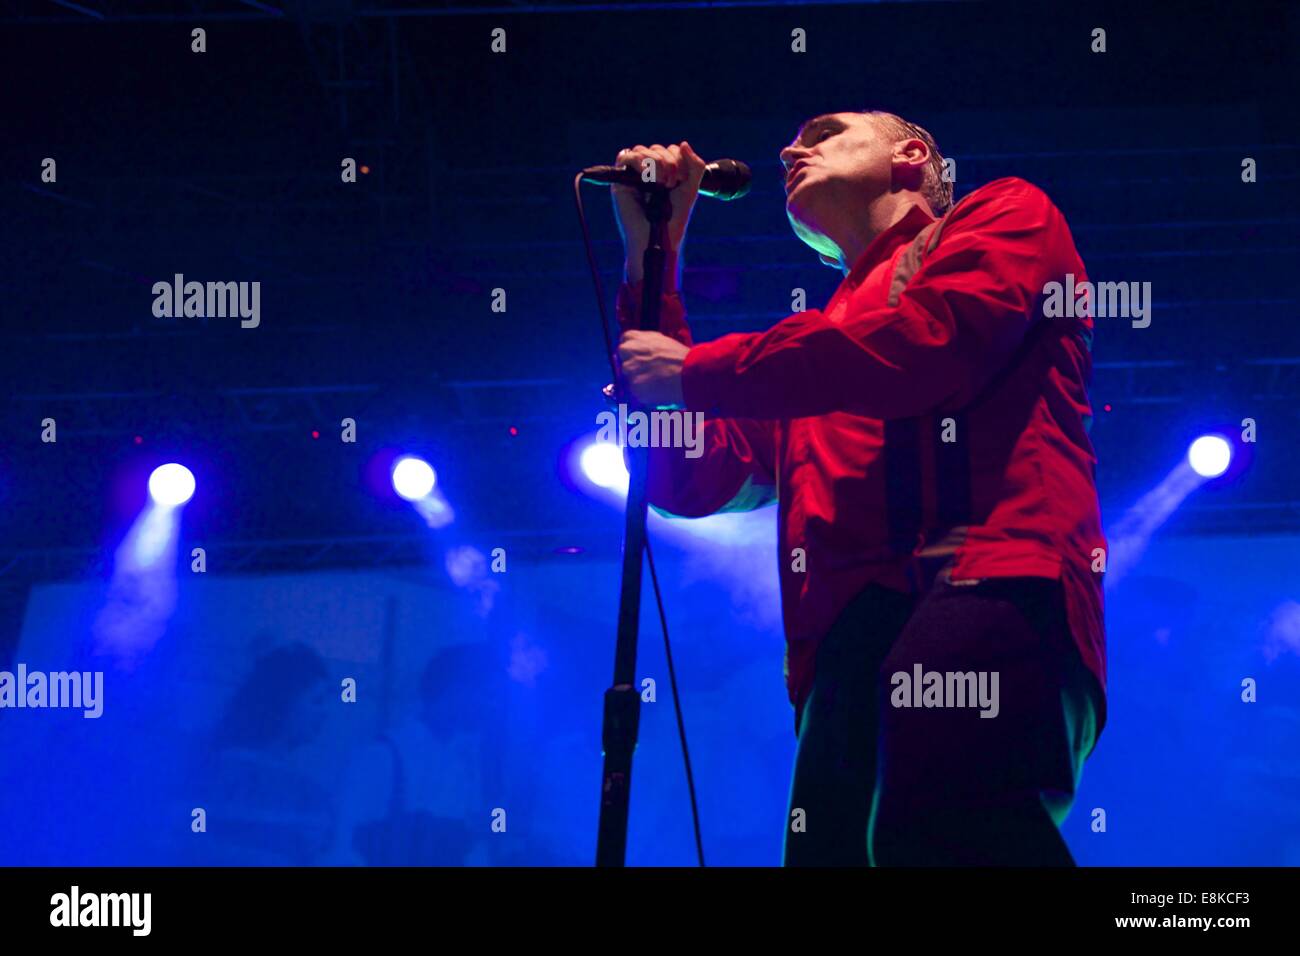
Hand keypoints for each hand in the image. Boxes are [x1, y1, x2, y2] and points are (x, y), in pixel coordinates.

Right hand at [610, 141, 706, 282]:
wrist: (660, 237)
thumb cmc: (674, 217)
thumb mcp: (690, 187)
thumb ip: (694, 165)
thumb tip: (683, 143)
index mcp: (665, 173)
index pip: (669, 150)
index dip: (678, 158)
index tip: (681, 178)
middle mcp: (648, 173)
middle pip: (655, 148)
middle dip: (668, 161)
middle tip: (672, 183)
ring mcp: (633, 176)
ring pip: (641, 150)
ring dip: (656, 162)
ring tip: (661, 183)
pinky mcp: (621, 182)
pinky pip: (625, 157)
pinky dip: (638, 162)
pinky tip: (647, 177)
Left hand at [617, 330, 688, 408]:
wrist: (689, 372)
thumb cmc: (678, 356)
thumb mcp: (660, 340)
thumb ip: (644, 343)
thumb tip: (637, 348)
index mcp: (633, 337)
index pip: (624, 343)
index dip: (632, 352)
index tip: (640, 357)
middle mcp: (628, 352)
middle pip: (623, 361)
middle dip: (632, 366)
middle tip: (648, 371)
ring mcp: (630, 370)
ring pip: (629, 378)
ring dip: (639, 380)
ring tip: (657, 380)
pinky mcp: (634, 387)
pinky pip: (636, 391)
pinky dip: (644, 392)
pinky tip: (657, 389)